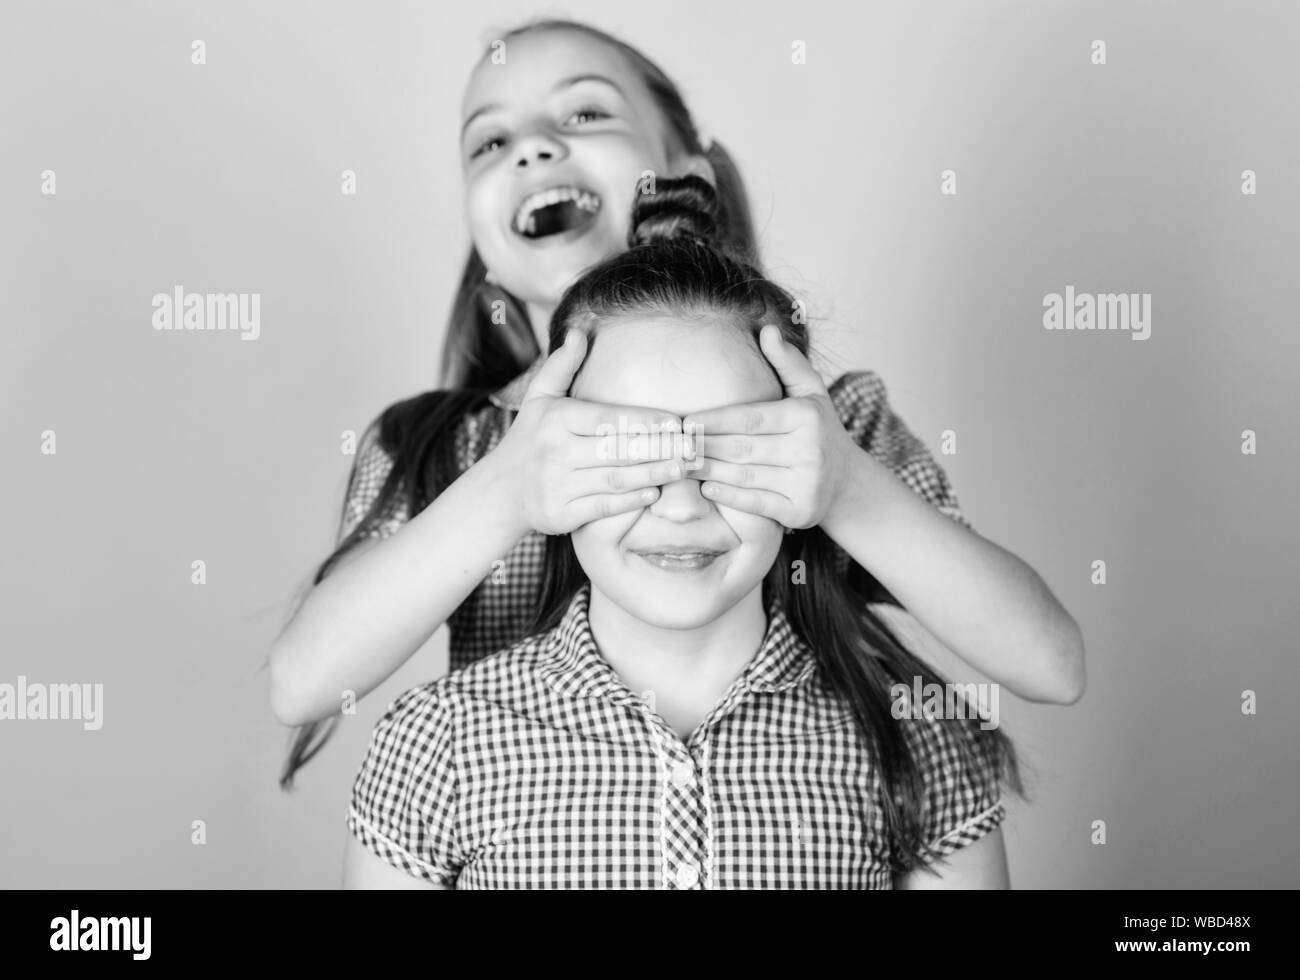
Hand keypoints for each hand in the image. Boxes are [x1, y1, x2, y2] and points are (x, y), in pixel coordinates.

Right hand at [493, 330, 689, 534]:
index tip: (676, 421)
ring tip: (683, 468)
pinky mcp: (560, 514)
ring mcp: (556, 485)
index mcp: (555, 419)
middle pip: (616, 449)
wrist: (501, 490)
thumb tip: (581, 331)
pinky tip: (655, 493)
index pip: (607, 418)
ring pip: (614, 479)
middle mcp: (555, 451)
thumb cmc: (530, 437)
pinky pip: (602, 507)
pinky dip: (630, 502)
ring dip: (652, 475)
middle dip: (658, 448)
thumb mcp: (539, 397)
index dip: (644, 420)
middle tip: (692, 447)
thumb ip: (562, 365)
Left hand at [682, 325, 859, 528]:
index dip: (714, 420)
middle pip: (742, 447)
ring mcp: (806, 482)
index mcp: (806, 416)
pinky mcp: (801, 510)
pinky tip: (706, 488)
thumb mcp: (810, 392)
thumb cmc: (818, 430)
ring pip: (744, 475)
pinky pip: (756, 502)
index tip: (686, 421)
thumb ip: (787, 362)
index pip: (749, 417)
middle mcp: (809, 449)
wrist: (847, 482)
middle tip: (674, 445)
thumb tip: (767, 330)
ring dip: (708, 471)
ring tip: (681, 465)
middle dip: (704, 446)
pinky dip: (729, 496)